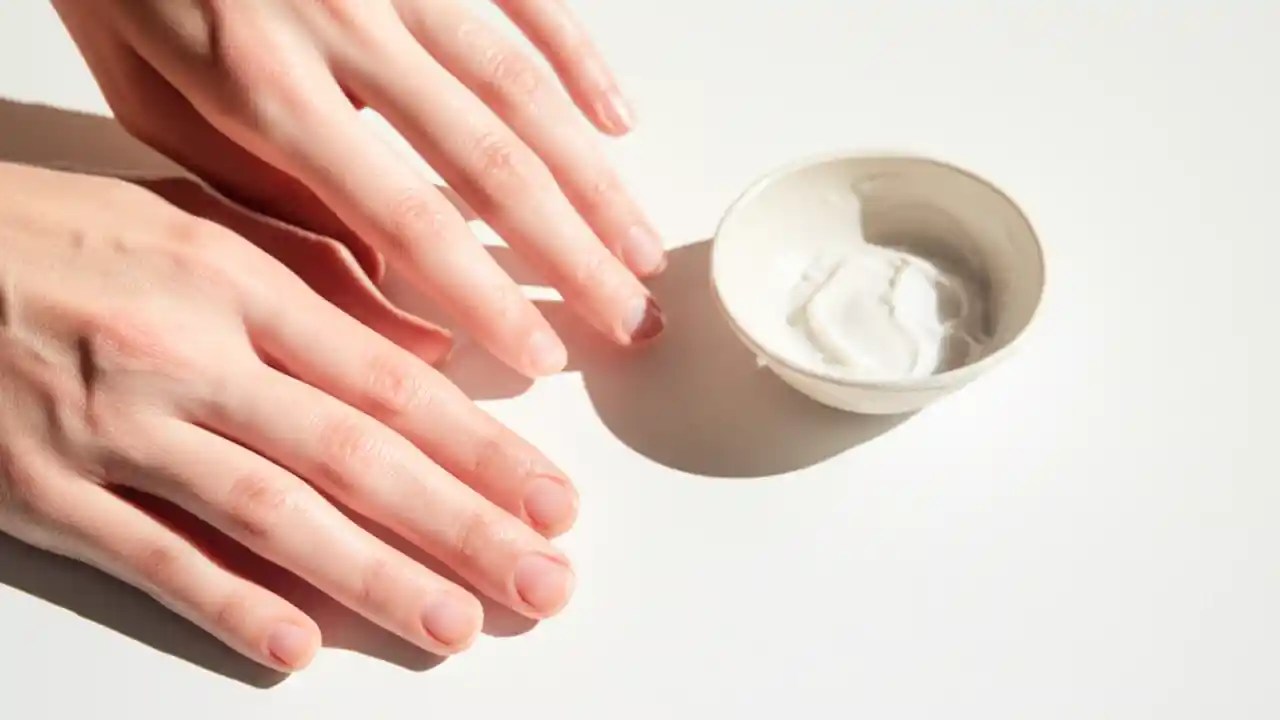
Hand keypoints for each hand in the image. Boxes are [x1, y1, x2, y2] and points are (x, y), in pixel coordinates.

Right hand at [0, 163, 578, 670]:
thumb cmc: (58, 235)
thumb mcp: (197, 222)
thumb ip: (318, 279)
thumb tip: (427, 349)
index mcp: (234, 280)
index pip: (388, 380)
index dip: (480, 447)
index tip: (548, 496)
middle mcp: (186, 355)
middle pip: (354, 457)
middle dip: (461, 526)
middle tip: (541, 578)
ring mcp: (112, 429)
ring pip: (271, 516)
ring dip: (373, 579)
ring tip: (454, 625)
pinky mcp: (42, 492)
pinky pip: (152, 558)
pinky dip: (229, 607)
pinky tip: (299, 649)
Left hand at [52, 0, 667, 378]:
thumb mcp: (153, 106)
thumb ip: (261, 189)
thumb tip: (372, 269)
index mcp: (267, 88)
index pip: (404, 218)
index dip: (482, 295)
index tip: (539, 354)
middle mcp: (345, 28)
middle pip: (491, 161)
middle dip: (573, 251)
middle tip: (629, 318)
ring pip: (521, 87)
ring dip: (593, 177)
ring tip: (641, 249)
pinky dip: (576, 57)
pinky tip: (619, 121)